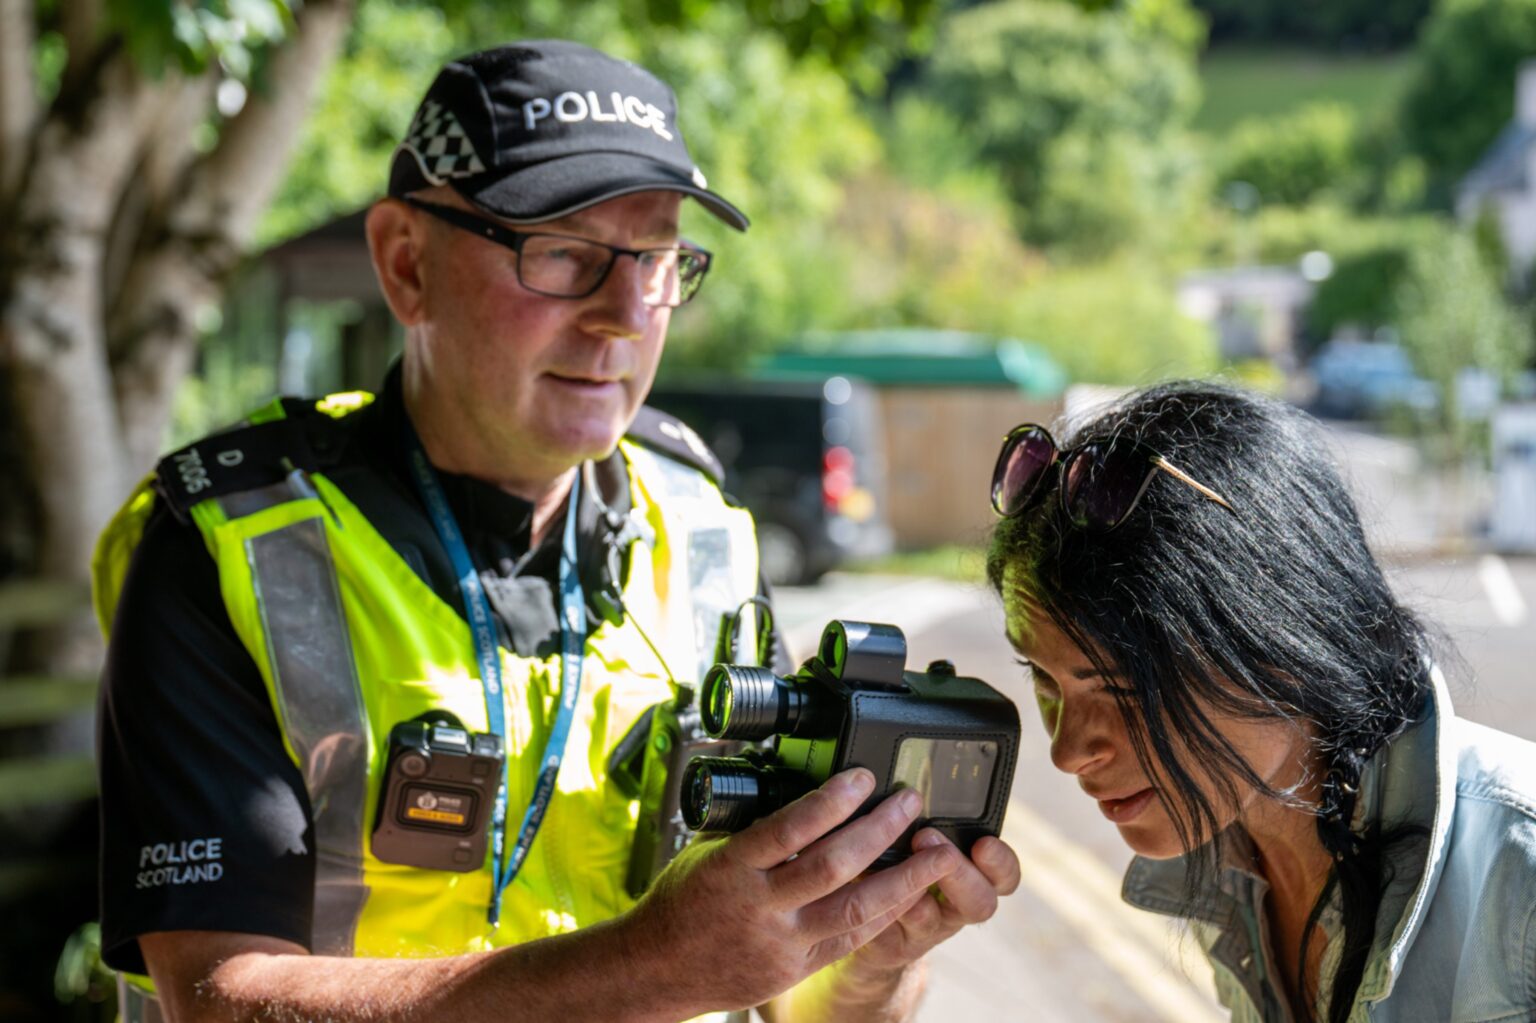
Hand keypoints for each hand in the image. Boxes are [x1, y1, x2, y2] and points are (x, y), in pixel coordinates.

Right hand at [620, 768, 962, 1015]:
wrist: (657, 969)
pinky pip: (851, 938)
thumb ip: (754, 826)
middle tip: (911, 801)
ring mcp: (780, 943)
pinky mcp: (795, 969)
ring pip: (855, 908)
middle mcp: (758, 906)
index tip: (864, 776)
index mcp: (731, 867)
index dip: (832, 800)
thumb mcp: (708, 851)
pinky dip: (885, 912)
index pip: (789, 827)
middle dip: (881, 830)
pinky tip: (910, 891)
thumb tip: (802, 785)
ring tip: (938, 853)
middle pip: (833, 866)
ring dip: (904, 877)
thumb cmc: (682, 902)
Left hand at [843, 828, 1020, 977]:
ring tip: (892, 859)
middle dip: (959, 872)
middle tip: (926, 838)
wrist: (864, 914)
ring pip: (937, 918)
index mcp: (973, 872)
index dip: (999, 861)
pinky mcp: (898, 942)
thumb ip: (922, 816)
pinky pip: (895, 929)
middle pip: (982, 901)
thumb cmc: (899, 859)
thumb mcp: (916, 834)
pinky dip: (882, 902)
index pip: (1004, 872)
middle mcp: (958, 904)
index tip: (983, 842)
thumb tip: (906, 783)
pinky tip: (863, 879)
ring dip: (917, 884)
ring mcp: (930, 927)